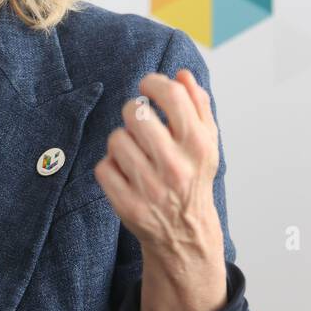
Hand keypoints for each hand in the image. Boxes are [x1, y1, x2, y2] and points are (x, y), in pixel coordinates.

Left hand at [93, 69, 221, 257]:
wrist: (186, 234)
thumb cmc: (193, 178)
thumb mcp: (207, 142)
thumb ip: (198, 105)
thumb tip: (183, 75)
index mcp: (198, 146)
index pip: (172, 95)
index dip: (154, 82)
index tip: (148, 86)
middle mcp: (176, 167)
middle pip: (136, 113)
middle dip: (133, 110)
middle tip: (139, 120)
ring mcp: (151, 189)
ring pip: (116, 139)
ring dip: (122, 140)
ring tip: (135, 151)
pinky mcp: (129, 206)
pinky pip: (104, 167)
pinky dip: (111, 166)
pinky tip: (125, 173)